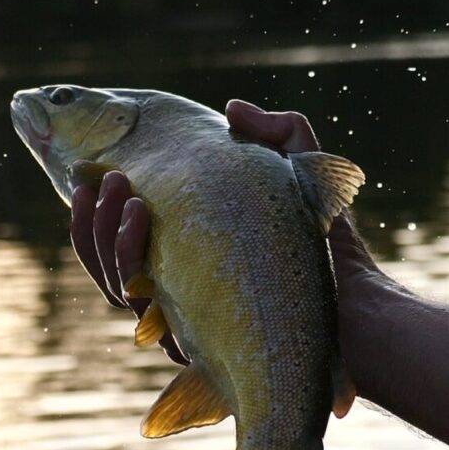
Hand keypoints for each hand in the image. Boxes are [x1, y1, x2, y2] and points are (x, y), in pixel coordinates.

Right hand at [69, 100, 385, 365]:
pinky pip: (142, 308)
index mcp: (181, 258)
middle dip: (94, 221)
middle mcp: (174, 294)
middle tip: (108, 180)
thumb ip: (278, 131)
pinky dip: (131, 261)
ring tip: (128, 197)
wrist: (359, 307)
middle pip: (103, 264)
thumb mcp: (307, 175)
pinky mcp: (196, 341)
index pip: (117, 240)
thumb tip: (232, 109)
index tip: (89, 175)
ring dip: (108, 236)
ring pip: (115, 285)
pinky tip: (143, 222)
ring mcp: (184, 320)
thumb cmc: (330, 244)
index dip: (94, 214)